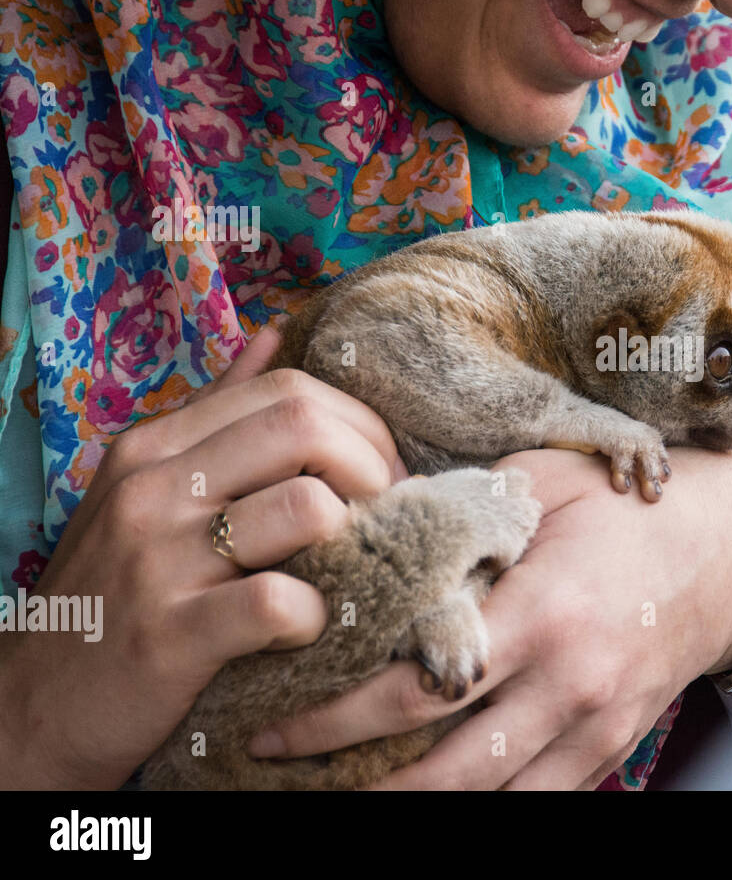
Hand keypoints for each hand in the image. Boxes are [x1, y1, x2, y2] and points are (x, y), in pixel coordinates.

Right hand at [0, 326, 407, 788]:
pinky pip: (281, 602)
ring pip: (309, 507)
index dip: (360, 426)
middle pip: (305, 426)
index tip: (382, 473)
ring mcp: (159, 560)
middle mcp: (153, 489)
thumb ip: (214, 413)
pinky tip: (301, 630)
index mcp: (155, 446)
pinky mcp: (171, 636)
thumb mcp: (145, 488)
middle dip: (374, 466)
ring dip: (352, 542)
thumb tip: (273, 336)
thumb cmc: (112, 591)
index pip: (288, 391)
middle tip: (386, 514)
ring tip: (342, 570)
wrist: (34, 705)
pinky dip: (314, 618)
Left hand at [245, 445, 731, 788]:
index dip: (338, 718)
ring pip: (493, 801)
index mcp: (545, 613)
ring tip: (351, 797)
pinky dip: (486, 807)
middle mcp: (571, 685)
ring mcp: (600, 725)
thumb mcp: (548, 483)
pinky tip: (437, 796)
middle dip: (358, 783)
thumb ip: (466, 515)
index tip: (278, 725)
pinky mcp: (618, 745)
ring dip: (417, 806)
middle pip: (446, 768)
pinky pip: (543, 800)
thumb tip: (379, 535)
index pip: (420, 688)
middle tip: (288, 775)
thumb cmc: (636, 505)